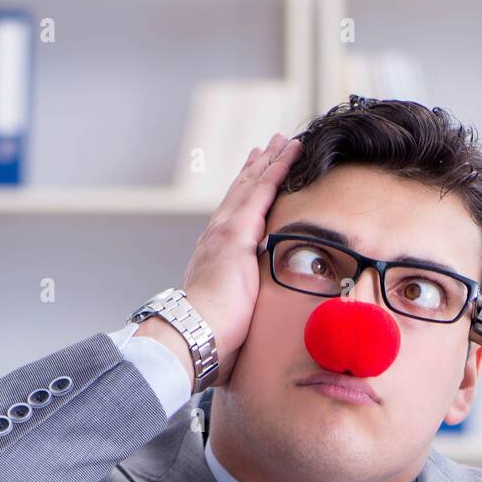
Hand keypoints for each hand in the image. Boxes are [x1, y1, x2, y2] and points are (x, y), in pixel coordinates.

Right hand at [173, 132, 301, 385]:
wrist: (191, 338)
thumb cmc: (209, 340)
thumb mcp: (228, 319)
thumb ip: (240, 311)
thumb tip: (250, 327)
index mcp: (215, 257)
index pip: (234, 218)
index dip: (246, 196)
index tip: (257, 177)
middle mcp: (216, 238)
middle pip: (241, 194)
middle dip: (257, 169)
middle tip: (271, 145)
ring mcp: (225, 233)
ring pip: (252, 186)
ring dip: (269, 161)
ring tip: (285, 140)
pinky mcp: (237, 234)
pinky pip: (262, 191)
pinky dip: (276, 169)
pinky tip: (289, 152)